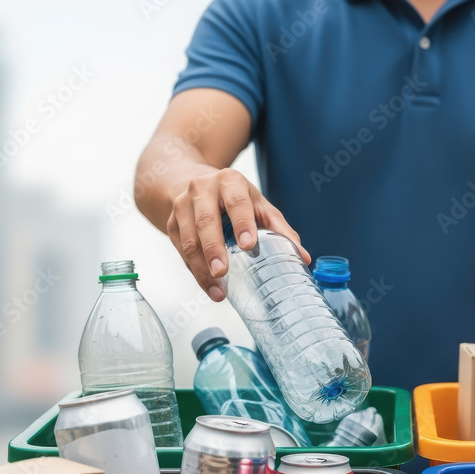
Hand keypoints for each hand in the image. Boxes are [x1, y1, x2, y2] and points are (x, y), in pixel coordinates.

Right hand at [166, 168, 309, 301]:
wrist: (190, 181)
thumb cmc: (233, 197)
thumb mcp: (257, 204)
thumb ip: (279, 228)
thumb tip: (303, 257)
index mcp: (229, 181)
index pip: (236, 201)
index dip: (242, 222)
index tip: (249, 245)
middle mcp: (202, 189)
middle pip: (206, 220)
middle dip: (214, 248)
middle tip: (222, 273)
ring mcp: (182, 206)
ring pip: (189, 239)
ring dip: (201, 268)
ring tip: (217, 291)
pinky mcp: (170, 223)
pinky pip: (181, 250)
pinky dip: (194, 270)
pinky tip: (207, 286)